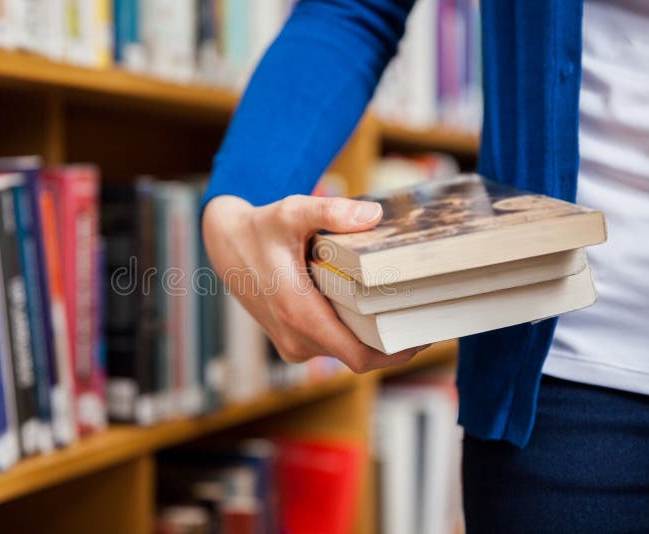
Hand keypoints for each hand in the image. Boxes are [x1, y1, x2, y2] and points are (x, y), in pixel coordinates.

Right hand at [202, 194, 429, 373]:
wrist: (225, 245)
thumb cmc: (261, 229)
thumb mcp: (292, 211)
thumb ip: (331, 211)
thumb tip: (373, 216)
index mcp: (298, 314)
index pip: (357, 356)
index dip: (395, 353)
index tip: (423, 337)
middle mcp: (296, 339)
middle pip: (357, 357)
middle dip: (391, 343)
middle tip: (422, 318)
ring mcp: (292, 344)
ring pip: (345, 352)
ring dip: (372, 338)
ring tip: (401, 312)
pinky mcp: (292, 341)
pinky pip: (332, 346)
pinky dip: (353, 334)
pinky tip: (370, 311)